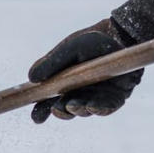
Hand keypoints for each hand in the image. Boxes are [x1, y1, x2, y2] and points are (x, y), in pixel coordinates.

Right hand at [28, 18, 142, 122]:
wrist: (122, 34)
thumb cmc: (92, 40)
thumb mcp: (68, 49)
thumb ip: (51, 63)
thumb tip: (31, 78)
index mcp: (64, 82)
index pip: (50, 100)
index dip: (42, 111)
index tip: (36, 118)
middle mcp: (80, 91)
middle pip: (67, 108)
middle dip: (61, 112)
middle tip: (57, 109)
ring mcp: (98, 95)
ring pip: (86, 110)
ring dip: (79, 110)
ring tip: (73, 105)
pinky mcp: (117, 95)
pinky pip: (108, 107)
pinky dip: (99, 109)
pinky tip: (92, 106)